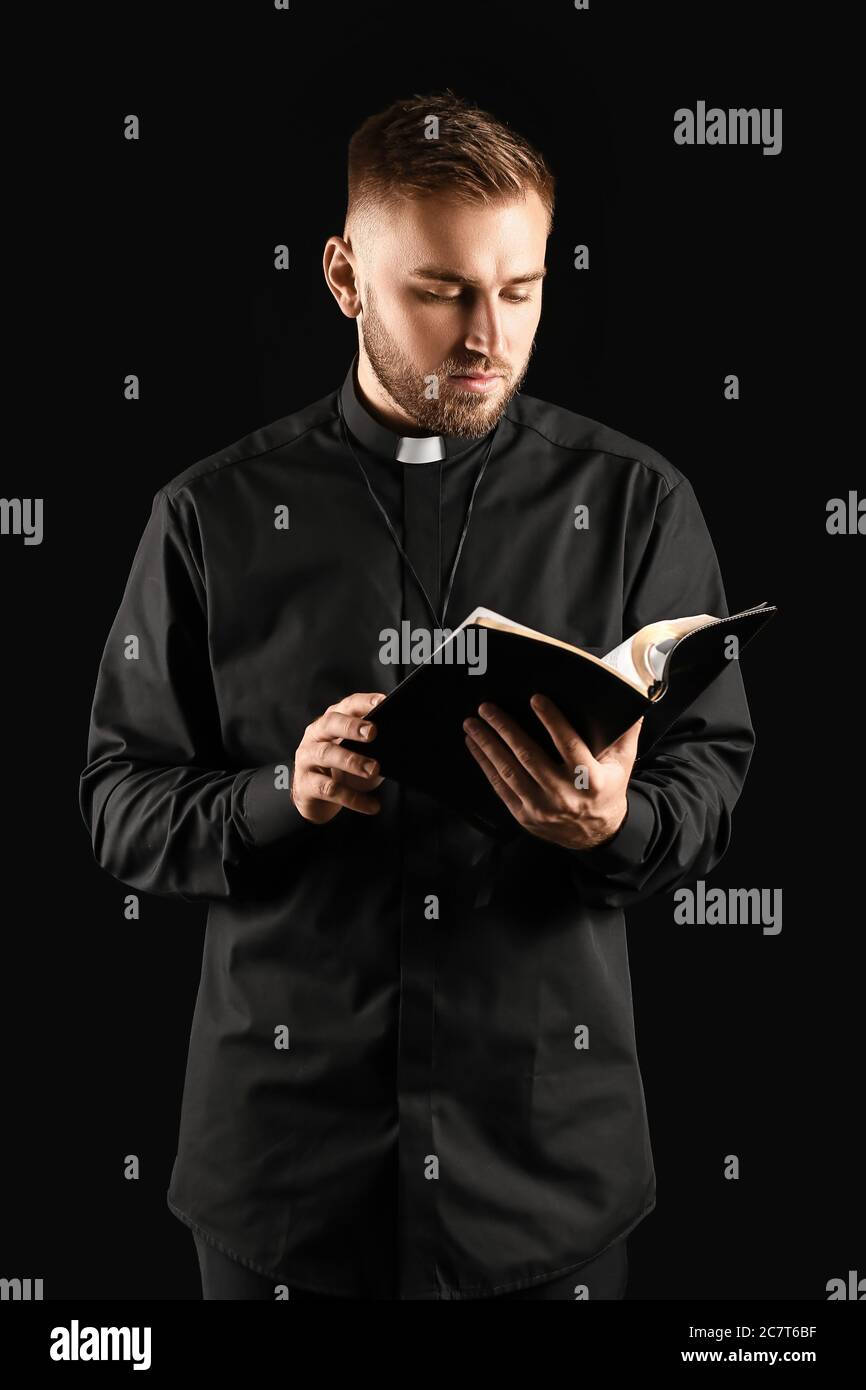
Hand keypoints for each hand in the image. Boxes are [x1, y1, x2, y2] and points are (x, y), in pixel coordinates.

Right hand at [291, 692, 386, 822]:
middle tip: (372, 732)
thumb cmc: (341, 771)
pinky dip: (353, 798)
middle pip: (330, 723)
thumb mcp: (359, 754)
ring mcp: (307, 758)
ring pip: (327, 754)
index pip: (347, 706)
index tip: (382, 702)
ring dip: (352, 761)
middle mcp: (315, 735)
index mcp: (331, 722)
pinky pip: (329, 789)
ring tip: (373, 769)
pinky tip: (372, 805)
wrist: (314, 800)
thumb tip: (398, 745)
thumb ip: (374, 747)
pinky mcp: (305, 784)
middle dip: (352, 726)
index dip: (363, 702)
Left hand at [463, 694, 642, 851]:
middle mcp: (564, 794)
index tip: (535, 699)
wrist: (596, 835)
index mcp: (590, 779)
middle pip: (529, 756)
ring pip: (509, 771)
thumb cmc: (607, 790)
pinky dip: (485, 764)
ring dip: (487, 744)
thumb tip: (632, 700)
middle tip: (487, 707)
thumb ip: (625, 733)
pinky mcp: (524, 815)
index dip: (552, 721)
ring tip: (472, 723)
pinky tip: (475, 745)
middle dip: (505, 729)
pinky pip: (500, 786)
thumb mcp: (622, 764)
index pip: (569, 745)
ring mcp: (541, 807)